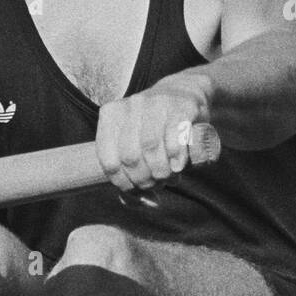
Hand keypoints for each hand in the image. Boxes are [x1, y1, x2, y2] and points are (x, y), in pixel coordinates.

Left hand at [96, 79, 210, 196]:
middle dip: (144, 179)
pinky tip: (179, 166)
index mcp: (111, 114)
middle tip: (156, 184)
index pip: (108, 160)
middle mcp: (131, 105)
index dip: (122, 182)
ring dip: (162, 171)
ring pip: (151, 148)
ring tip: (169, 177)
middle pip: (130, 156)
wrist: (186, 93)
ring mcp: (156, 102)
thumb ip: (130, 173)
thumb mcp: (136, 142)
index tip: (136, 189)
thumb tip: (136, 203)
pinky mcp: (182, 106)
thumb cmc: (156, 126)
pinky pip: (175, 138)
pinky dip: (176, 158)